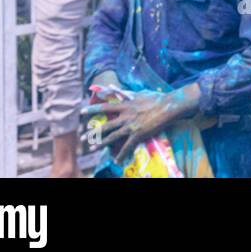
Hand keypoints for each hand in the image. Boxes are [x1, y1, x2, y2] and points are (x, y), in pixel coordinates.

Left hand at [81, 85, 198, 164]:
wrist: (168, 106)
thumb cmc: (157, 98)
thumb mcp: (140, 93)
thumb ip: (129, 94)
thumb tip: (120, 92)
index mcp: (126, 105)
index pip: (105, 107)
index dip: (93, 109)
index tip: (82, 111)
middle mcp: (125, 116)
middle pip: (106, 125)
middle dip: (93, 132)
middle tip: (82, 138)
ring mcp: (131, 126)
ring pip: (112, 137)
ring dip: (101, 144)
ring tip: (92, 149)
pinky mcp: (138, 134)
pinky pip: (127, 146)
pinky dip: (121, 154)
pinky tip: (116, 160)